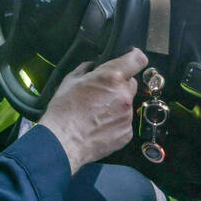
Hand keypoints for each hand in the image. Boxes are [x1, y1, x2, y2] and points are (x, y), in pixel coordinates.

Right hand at [38, 47, 146, 174]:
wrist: (63, 142)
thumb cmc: (64, 110)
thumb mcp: (70, 81)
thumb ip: (86, 69)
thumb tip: (92, 66)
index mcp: (111, 77)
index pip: (137, 60)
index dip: (134, 58)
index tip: (130, 60)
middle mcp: (124, 95)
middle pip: (131, 83)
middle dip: (119, 85)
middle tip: (102, 93)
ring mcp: (127, 115)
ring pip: (127, 103)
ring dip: (117, 105)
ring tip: (97, 113)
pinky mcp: (127, 133)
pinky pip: (124, 121)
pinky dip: (115, 122)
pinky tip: (99, 126)